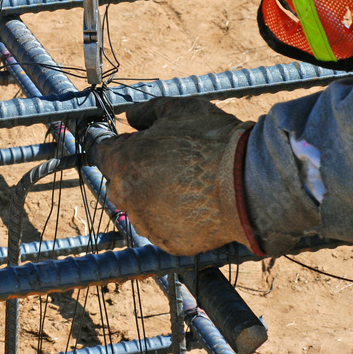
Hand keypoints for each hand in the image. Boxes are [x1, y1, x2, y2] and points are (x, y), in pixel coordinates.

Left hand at [91, 97, 260, 255]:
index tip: (132, 143)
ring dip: (152, 197)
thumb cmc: (214, 142)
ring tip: (184, 184)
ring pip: (139, 208)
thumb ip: (147, 112)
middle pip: (117, 182)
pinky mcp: (168, 243)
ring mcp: (148, 223)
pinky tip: (194, 204)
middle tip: (165, 162)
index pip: (101, 153)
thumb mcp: (179, 110)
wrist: (251, 182)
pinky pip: (161, 228)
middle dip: (133, 172)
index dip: (117, 145)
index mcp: (124, 162)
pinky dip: (172, 218)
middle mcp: (129, 196)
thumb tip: (131, 115)